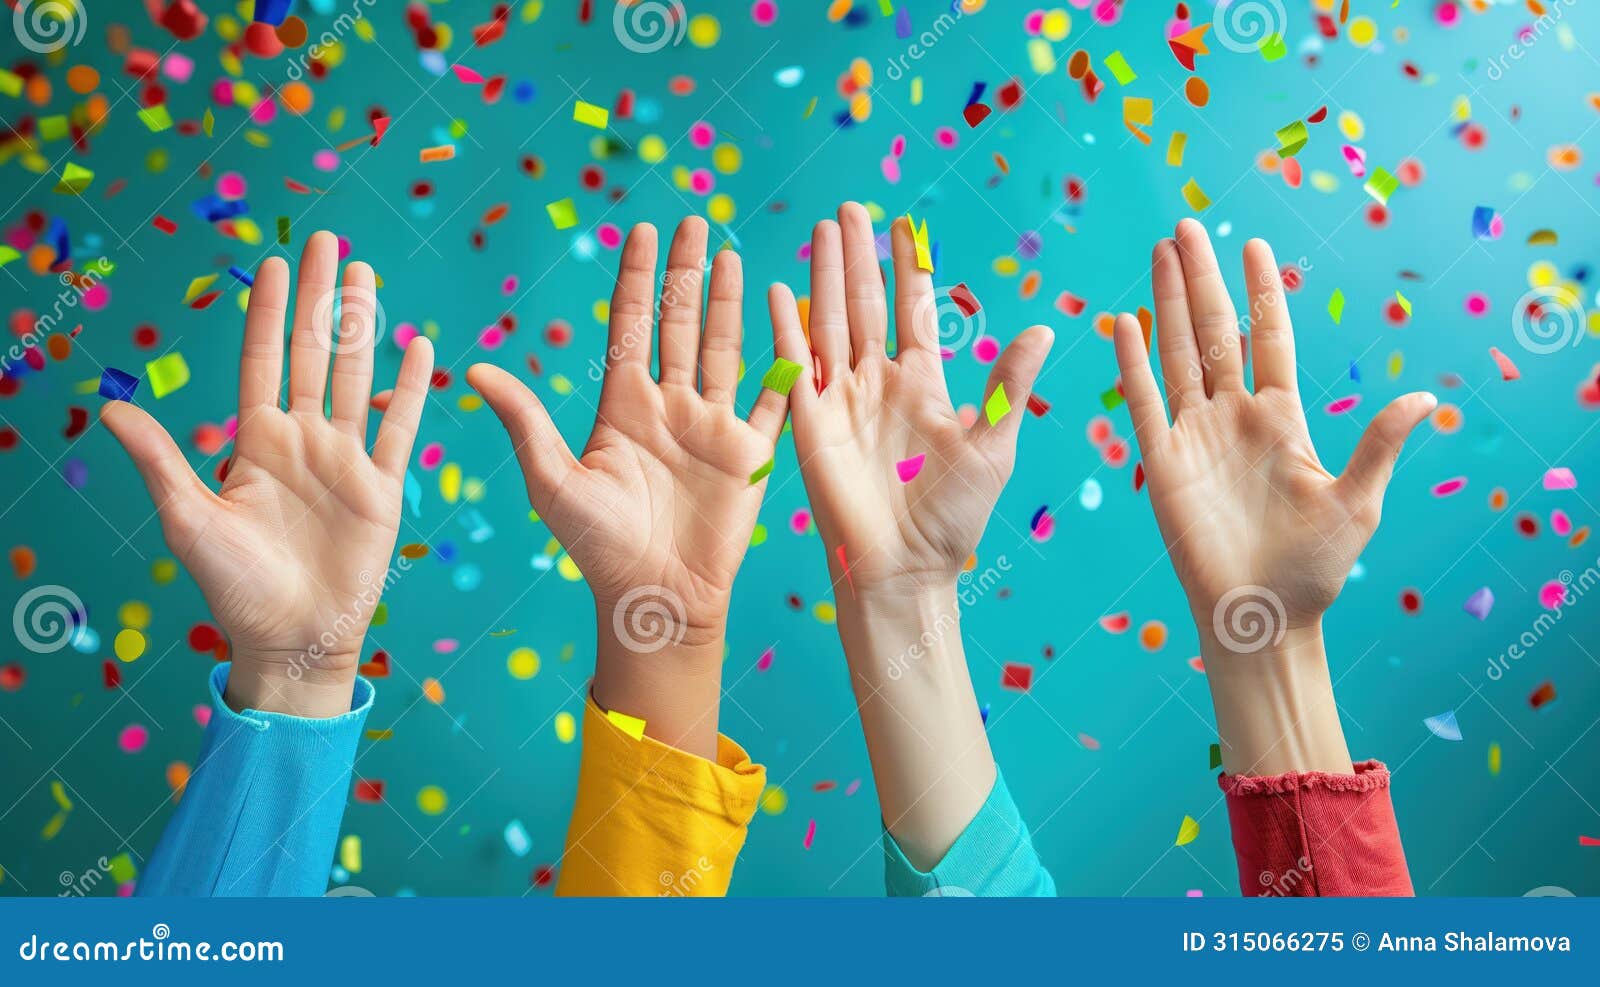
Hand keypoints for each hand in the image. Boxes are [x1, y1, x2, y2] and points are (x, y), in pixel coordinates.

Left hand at [103, 232, 434, 716]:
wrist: (292, 639)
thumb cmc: (234, 589)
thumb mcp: (188, 520)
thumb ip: (161, 459)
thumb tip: (112, 406)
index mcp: (256, 443)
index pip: (262, 360)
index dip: (269, 310)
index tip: (275, 261)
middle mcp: (303, 441)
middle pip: (312, 352)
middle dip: (320, 297)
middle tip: (329, 241)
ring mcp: (346, 461)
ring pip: (355, 376)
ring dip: (363, 326)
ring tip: (367, 277)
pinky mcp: (382, 488)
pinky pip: (399, 427)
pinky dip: (410, 388)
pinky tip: (419, 348)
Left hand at [469, 217, 786, 757]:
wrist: (656, 598)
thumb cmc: (599, 548)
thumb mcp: (553, 480)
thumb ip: (525, 420)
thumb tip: (471, 369)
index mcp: (624, 407)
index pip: (631, 327)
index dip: (637, 280)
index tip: (642, 231)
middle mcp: (671, 408)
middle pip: (681, 325)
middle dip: (686, 274)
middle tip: (693, 222)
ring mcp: (715, 428)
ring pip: (726, 349)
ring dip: (728, 302)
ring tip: (730, 254)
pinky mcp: (751, 455)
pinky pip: (773, 397)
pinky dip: (783, 359)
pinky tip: (787, 321)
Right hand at [771, 203, 1052, 867]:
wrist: (904, 569)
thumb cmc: (953, 517)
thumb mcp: (993, 444)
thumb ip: (1009, 385)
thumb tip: (1045, 329)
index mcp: (923, 384)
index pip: (912, 311)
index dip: (907, 270)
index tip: (903, 226)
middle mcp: (878, 384)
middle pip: (864, 304)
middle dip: (858, 257)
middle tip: (849, 209)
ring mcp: (841, 401)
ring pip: (830, 322)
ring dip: (826, 277)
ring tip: (823, 230)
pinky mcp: (809, 423)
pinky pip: (793, 366)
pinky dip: (784, 329)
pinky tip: (777, 291)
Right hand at [1112, 220, 1433, 772]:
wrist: (1261, 615)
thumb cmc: (1315, 568)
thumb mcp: (1357, 502)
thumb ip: (1378, 445)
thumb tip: (1427, 400)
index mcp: (1282, 419)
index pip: (1269, 339)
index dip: (1261, 292)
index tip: (1253, 245)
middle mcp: (1234, 417)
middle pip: (1214, 332)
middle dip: (1201, 279)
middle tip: (1187, 226)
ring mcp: (1194, 436)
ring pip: (1178, 353)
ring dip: (1167, 303)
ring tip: (1159, 254)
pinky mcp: (1162, 463)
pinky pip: (1144, 402)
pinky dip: (1133, 363)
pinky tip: (1124, 322)